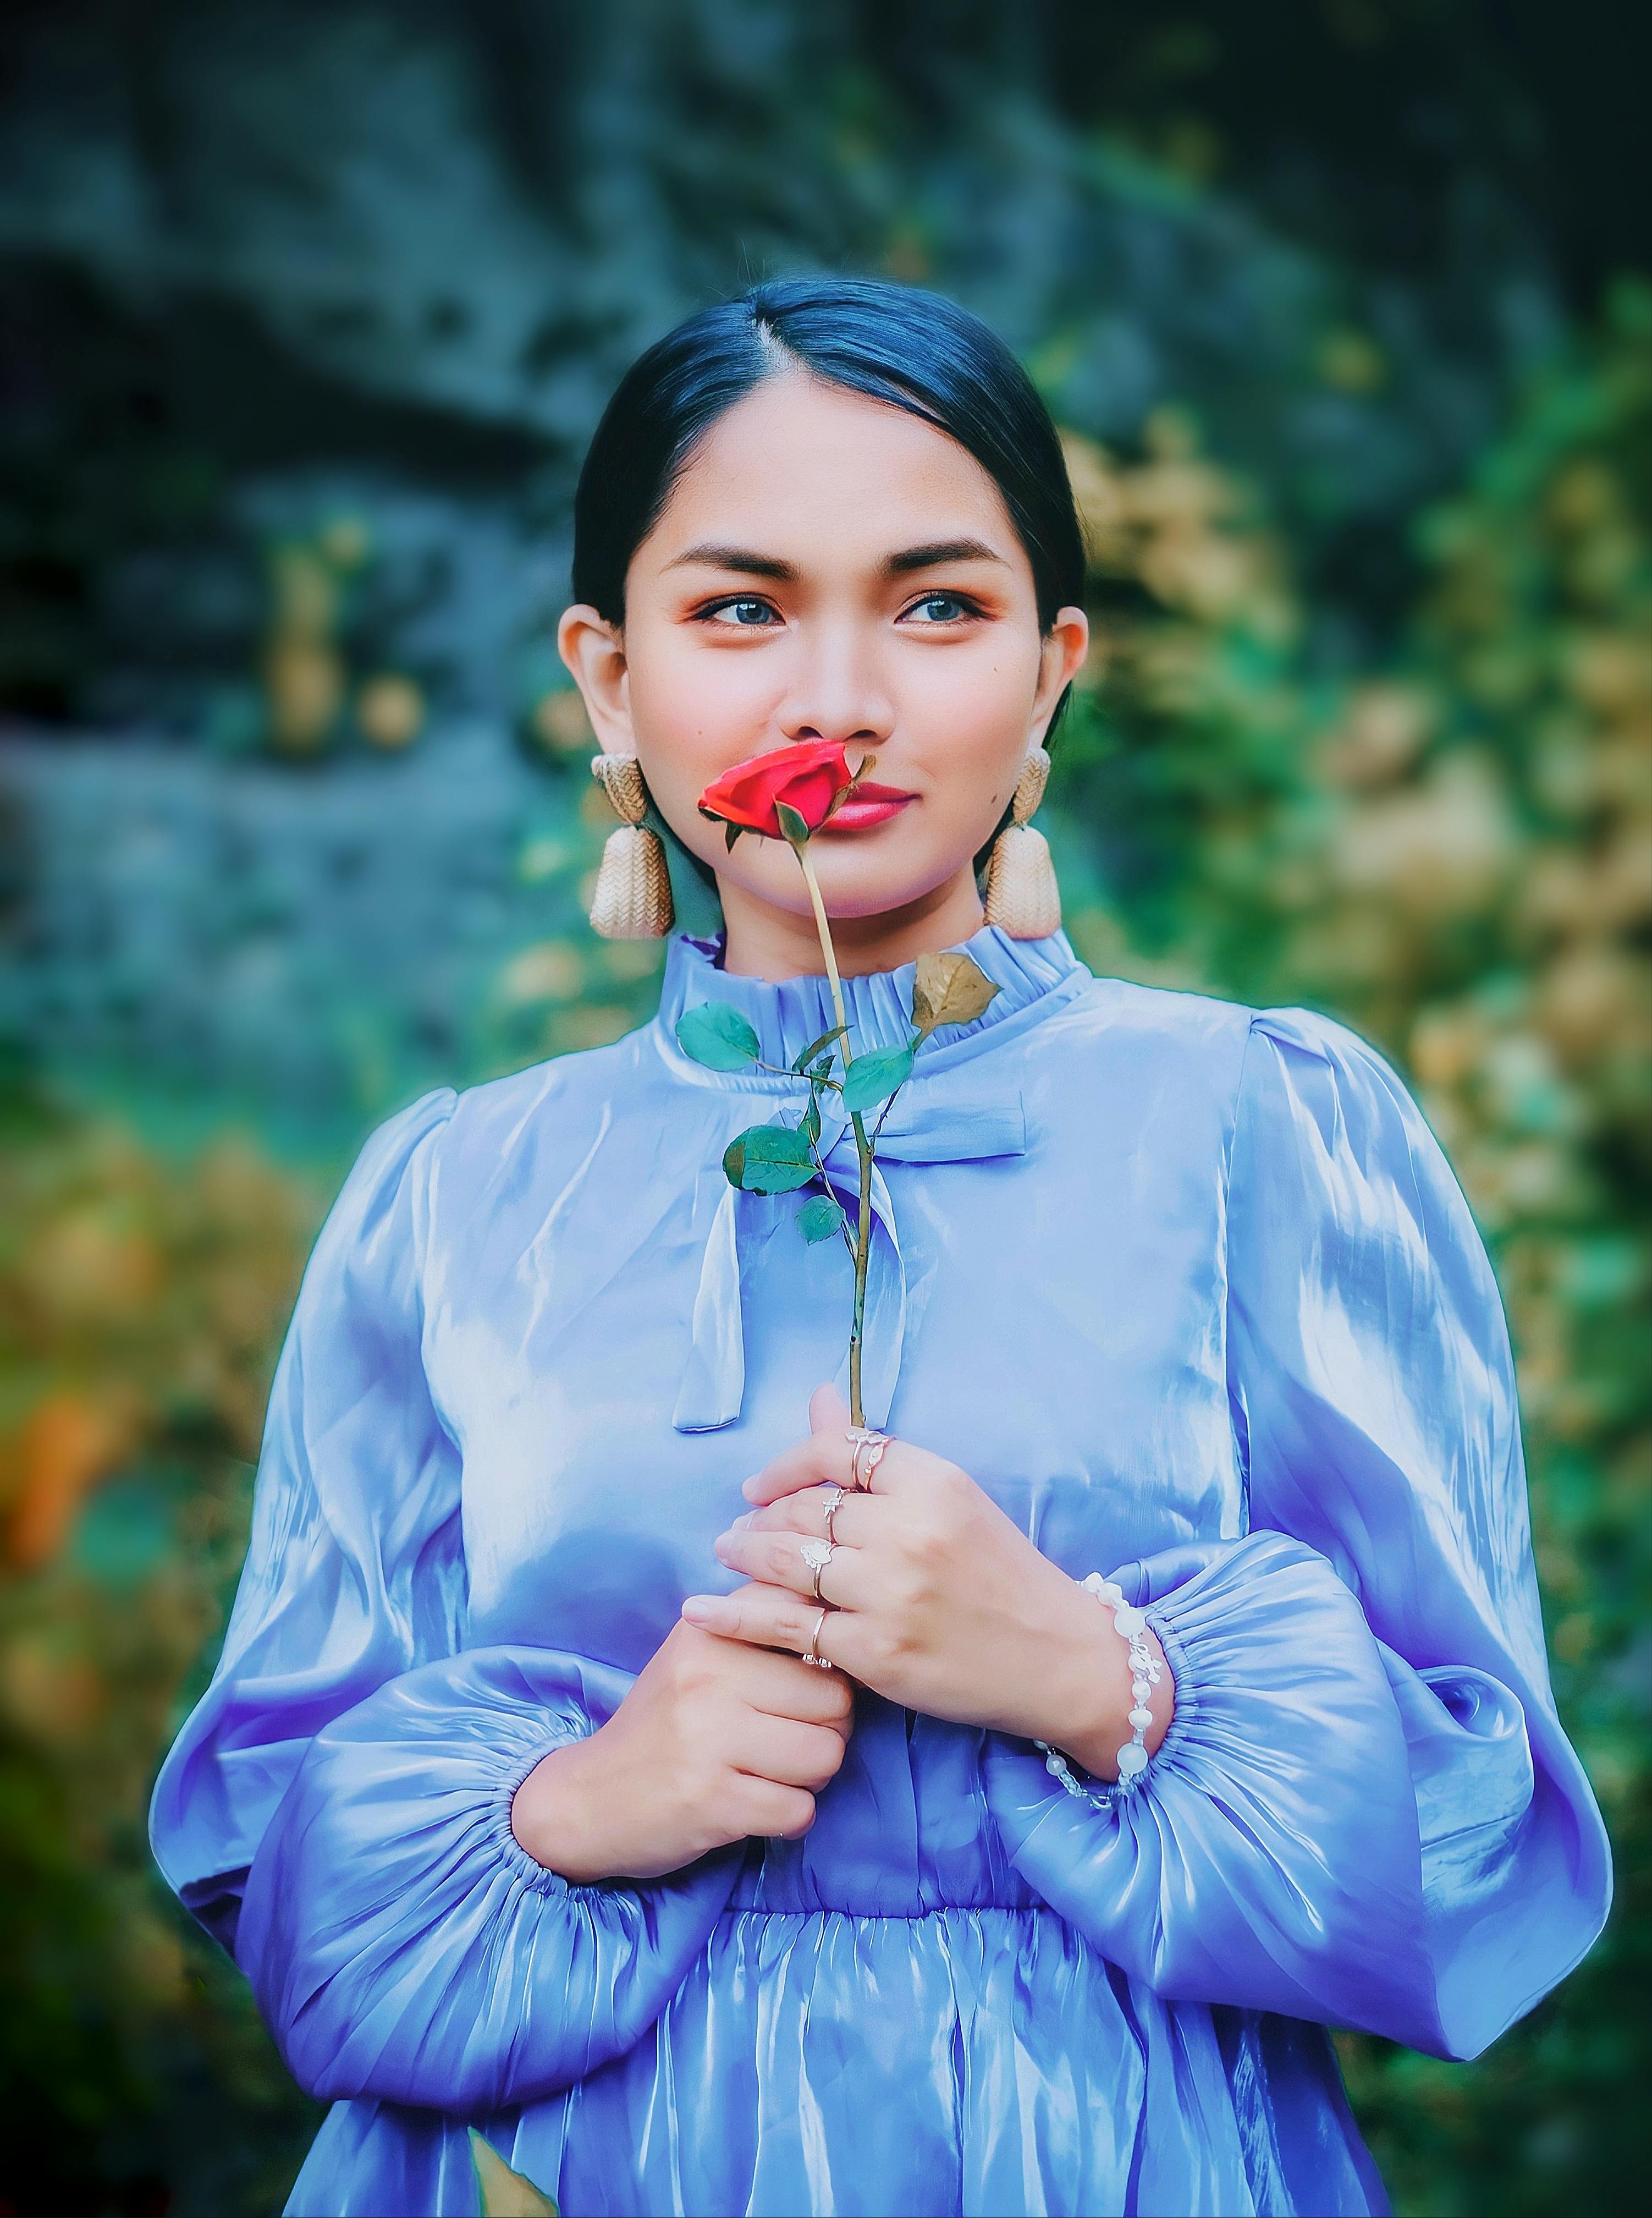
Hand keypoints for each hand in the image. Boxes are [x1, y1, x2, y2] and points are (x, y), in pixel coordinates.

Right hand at [511, 1616, 853, 1883]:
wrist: (587, 1799)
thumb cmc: (661, 1726)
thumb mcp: (699, 1656)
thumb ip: (758, 1627)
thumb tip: (837, 1613)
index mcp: (710, 1630)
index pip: (810, 1620)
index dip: (829, 1656)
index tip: (809, 1677)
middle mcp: (709, 1676)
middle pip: (835, 1697)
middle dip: (829, 1728)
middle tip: (794, 1740)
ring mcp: (709, 1739)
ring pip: (825, 1754)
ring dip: (813, 1778)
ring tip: (777, 1776)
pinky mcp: (711, 1801)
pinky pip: (799, 1810)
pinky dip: (790, 1818)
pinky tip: (759, 1809)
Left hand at [682, 1384, 1173, 1778]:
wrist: (1059, 1658)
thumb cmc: (1003, 1574)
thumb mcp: (950, 1499)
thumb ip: (876, 1455)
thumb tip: (819, 1395)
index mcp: (934, 1481)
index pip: (838, 1450)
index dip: (787, 1463)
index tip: (760, 1485)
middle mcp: (909, 1530)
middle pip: (805, 1508)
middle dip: (761, 1517)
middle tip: (738, 1529)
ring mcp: (890, 1593)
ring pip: (789, 1562)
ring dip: (745, 1556)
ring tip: (727, 1555)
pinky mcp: (875, 1652)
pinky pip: (788, 1627)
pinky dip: (737, 1615)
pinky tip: (703, 1612)